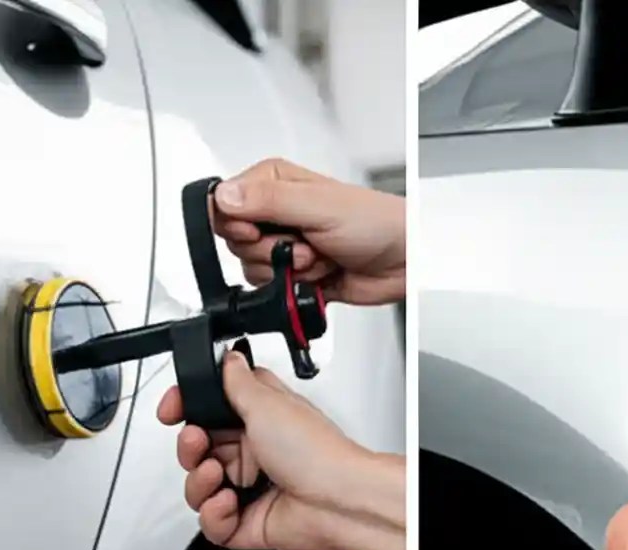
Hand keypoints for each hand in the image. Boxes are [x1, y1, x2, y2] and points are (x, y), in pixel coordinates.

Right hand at [157, 351, 405, 549]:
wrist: (340, 502)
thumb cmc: (317, 452)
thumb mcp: (268, 403)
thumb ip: (237, 381)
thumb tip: (228, 357)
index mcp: (259, 419)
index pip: (210, 411)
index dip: (187, 409)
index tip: (172, 411)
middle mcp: (254, 453)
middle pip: (198, 451)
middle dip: (189, 447)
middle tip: (195, 442)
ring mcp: (251, 489)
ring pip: (199, 488)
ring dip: (198, 483)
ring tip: (215, 475)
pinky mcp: (249, 523)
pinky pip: (213, 523)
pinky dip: (214, 515)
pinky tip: (228, 503)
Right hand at [212, 158, 405, 305]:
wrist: (404, 259)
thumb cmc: (375, 222)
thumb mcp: (318, 206)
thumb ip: (267, 200)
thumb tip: (223, 196)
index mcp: (274, 182)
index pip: (224, 202)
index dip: (236, 223)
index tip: (260, 230)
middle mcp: (274, 211)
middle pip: (234, 240)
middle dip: (269, 249)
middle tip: (302, 241)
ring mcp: (283, 243)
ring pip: (250, 267)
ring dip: (288, 269)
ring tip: (318, 256)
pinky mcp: (292, 272)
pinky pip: (269, 288)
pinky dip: (294, 286)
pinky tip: (319, 274)